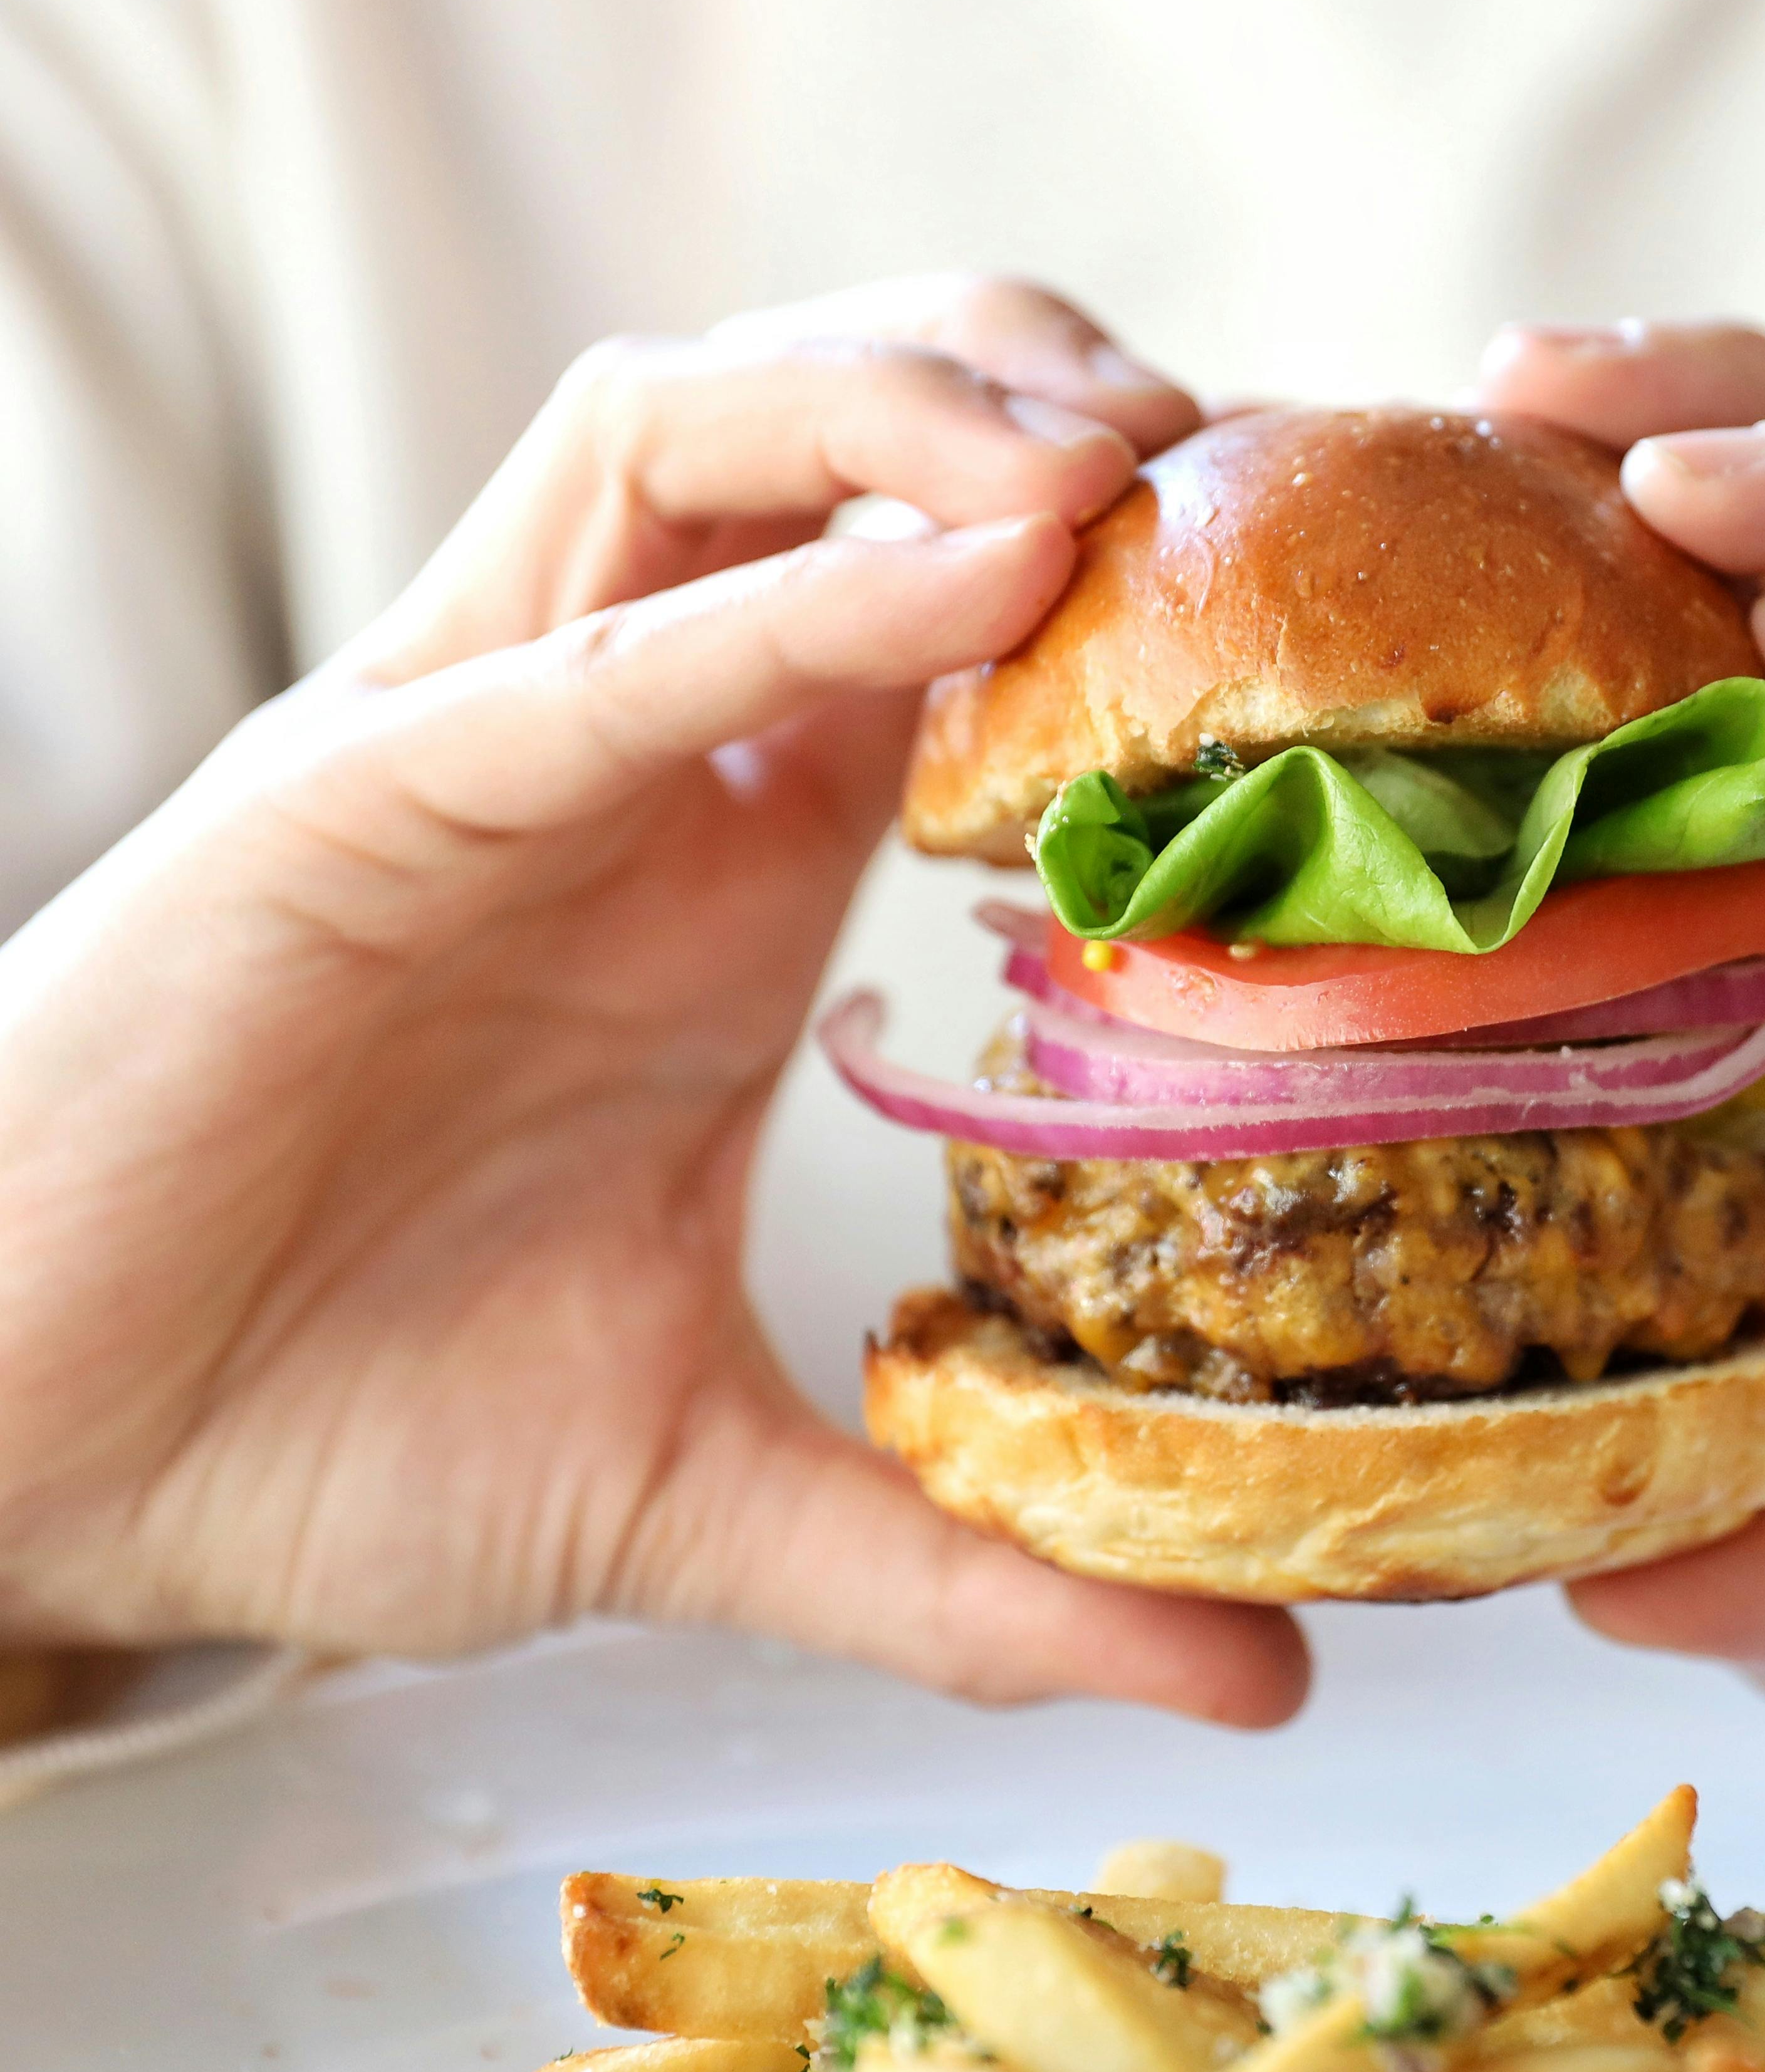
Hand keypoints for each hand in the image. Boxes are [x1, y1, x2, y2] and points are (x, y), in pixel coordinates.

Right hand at [0, 276, 1307, 1726]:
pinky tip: (976, 565)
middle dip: (1042, 390)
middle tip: (1247, 461)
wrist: (36, 1461)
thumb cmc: (322, 1426)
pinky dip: (790, 593)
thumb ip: (967, 1570)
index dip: (1137, 566)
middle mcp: (617, 760)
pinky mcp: (351, 799)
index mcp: (723, 867)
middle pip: (837, 434)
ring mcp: (477, 745)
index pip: (947, 605)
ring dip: (923, 405)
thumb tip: (1258, 1681)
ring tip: (1123, 458)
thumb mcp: (709, 1492)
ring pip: (697, 433)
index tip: (1328, 606)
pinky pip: (595, 644)